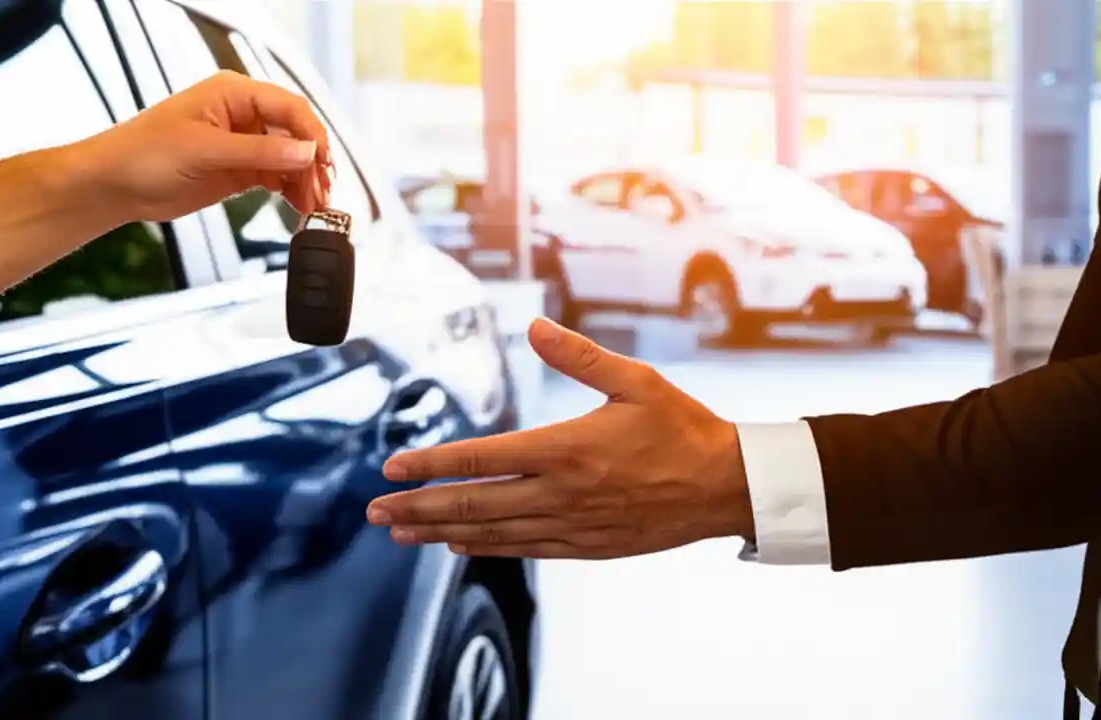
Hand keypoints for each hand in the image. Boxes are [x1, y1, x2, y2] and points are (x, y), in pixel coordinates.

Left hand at [71, 70, 330, 222]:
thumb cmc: (144, 154)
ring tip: (314, 207)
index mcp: (233, 94)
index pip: (289, 107)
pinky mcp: (238, 171)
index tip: (323, 162)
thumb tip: (306, 152)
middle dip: (313, 163)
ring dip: (305, 181)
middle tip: (323, 192)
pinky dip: (290, 191)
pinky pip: (275, 178)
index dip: (312, 134)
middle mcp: (242, 115)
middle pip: (295, 134)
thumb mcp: (205, 150)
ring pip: (289, 159)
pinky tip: (299, 205)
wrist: (114, 186)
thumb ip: (259, 153)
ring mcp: (242, 144)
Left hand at [366, 318, 754, 558]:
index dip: (430, 464)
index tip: (393, 468)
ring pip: (492, 534)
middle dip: (419, 508)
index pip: (480, 459)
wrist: (724, 487)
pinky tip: (459, 546)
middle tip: (376, 512)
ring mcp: (572, 525)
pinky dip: (486, 548)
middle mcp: (561, 493)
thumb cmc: (682, 428)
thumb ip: (578, 356)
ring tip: (401, 533)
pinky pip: (524, 550)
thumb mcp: (635, 381)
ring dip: (441, 532)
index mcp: (566, 449)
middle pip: (473, 504)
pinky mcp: (586, 547)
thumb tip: (534, 326)